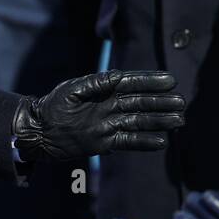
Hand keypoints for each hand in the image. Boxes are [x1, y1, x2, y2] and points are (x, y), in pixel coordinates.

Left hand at [11, 69, 185, 160]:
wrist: (37, 132)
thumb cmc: (51, 107)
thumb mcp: (71, 91)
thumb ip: (95, 84)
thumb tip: (118, 76)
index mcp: (101, 90)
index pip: (130, 83)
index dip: (150, 81)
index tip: (170, 80)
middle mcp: (109, 106)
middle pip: (139, 103)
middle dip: (160, 102)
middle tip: (181, 102)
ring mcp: (108, 124)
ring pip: (138, 121)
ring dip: (159, 121)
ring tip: (179, 120)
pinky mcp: (104, 142)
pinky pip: (128, 141)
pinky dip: (144, 142)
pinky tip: (162, 141)